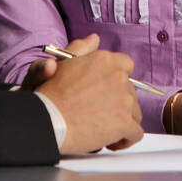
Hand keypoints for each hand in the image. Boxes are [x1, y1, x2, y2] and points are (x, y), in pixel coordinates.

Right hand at [34, 34, 144, 153]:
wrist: (46, 120)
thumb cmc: (50, 94)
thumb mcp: (62, 63)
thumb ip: (81, 49)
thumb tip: (95, 38)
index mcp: (105, 60)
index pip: (125, 66)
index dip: (116, 81)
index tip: (104, 92)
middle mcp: (118, 77)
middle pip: (130, 92)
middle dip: (118, 103)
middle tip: (98, 113)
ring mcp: (124, 100)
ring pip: (135, 112)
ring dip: (122, 121)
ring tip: (102, 129)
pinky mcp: (125, 123)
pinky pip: (135, 133)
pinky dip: (126, 140)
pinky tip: (112, 142)